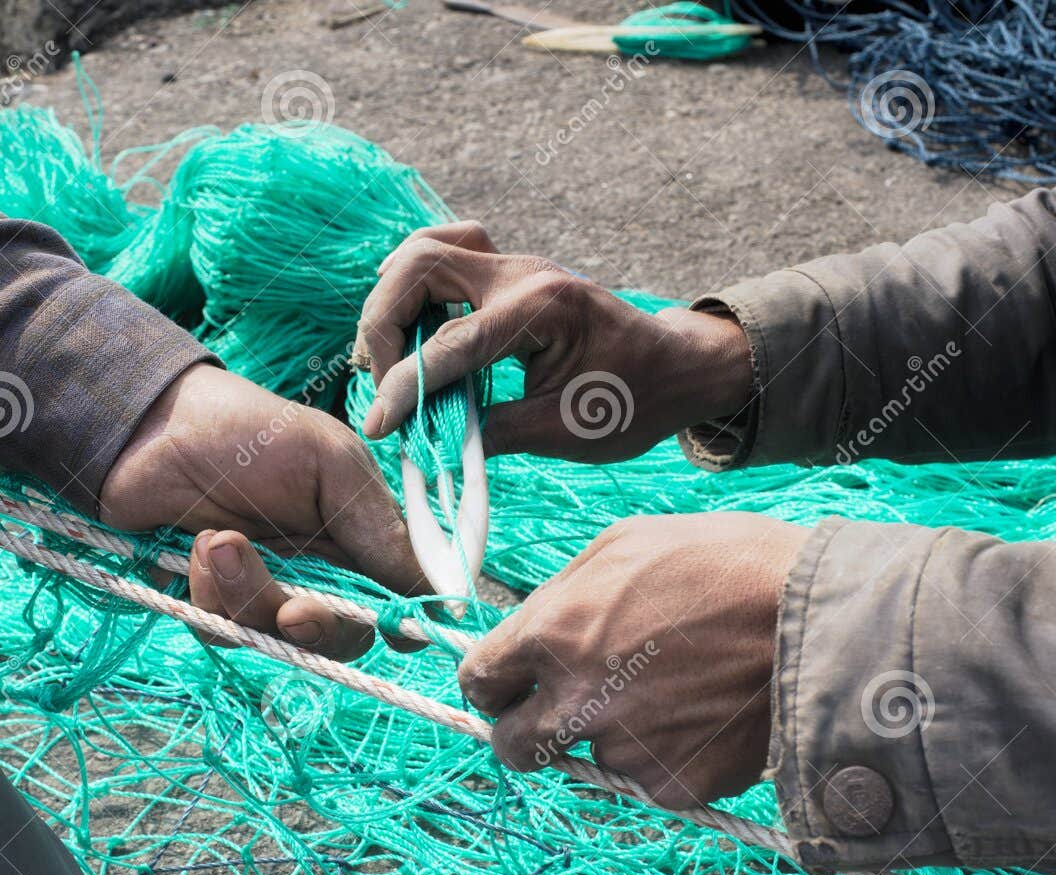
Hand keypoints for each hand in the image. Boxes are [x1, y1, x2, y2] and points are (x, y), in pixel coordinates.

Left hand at [99, 362, 424, 659]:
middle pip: (340, 637)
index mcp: (360, 536)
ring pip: (277, 638)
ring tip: (217, 542)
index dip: (399, 623)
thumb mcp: (329, 462)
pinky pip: (224, 631)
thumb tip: (439, 594)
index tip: (391, 632)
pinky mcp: (215, 600)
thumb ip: (380, 529)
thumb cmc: (248, 429)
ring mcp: (266, 588)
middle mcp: (320, 570)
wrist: (150, 426)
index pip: (397, 600)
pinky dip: (209, 597)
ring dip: (248, 598)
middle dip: (316, 629)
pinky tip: (195, 549)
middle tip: (292, 610)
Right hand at [356, 222, 751, 461]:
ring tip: (388, 354)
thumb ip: (493, 433)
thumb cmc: (633, 401)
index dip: (405, 388)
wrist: (677, 368)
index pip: (450, 344)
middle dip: (384, 322)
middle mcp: (524, 272)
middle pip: (421, 265)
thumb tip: (427, 443)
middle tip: (380, 379)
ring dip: (393, 297)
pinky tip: (407, 319)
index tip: (378, 427)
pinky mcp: (509, 271)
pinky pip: (447, 251)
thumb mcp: (565, 431)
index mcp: (543, 309)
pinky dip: (414, 280)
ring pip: (427, 248)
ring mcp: (515, 264)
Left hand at [458, 512, 807, 808]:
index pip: (479, 682)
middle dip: (529, 729)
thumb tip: (527, 632)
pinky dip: (667, 756)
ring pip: (589, 759)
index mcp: (553, 632)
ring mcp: (625, 748)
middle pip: (510, 746)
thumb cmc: (724, 562)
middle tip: (570, 707)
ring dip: (612, 735)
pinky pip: (648, 780)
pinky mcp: (673, 785)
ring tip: (672, 691)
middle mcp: (576, 699)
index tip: (511, 683)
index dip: (494, 682)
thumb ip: (560, 596)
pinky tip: (703, 716)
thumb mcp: (625, 544)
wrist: (819, 617)